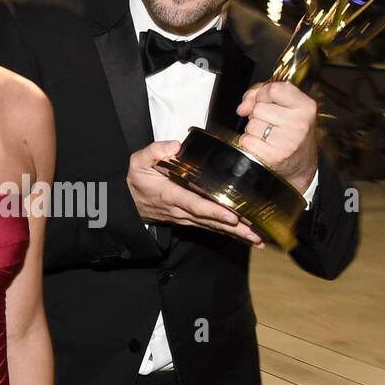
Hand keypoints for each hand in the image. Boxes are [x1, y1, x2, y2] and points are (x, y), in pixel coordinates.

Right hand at [127, 141, 262, 245]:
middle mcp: (180, 210)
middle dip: (234, 228)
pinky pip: (211, 227)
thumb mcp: (138, 161)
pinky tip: (244, 236)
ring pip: (213, 227)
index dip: (214, 211)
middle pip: (210, 221)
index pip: (195, 205)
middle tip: (255, 233)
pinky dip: (228, 233)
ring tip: (256, 238)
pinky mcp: (190, 219)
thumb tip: (175, 146)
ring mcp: (186, 217)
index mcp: (170, 195)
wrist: (128, 202)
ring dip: (235, 234)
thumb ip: (155, 151)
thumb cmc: (137, 180)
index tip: (232, 216)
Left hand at [234, 81, 319, 194]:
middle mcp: (299, 124)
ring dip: (254, 129)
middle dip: (259, 114)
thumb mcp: (286, 105)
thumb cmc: (292, 131)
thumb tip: (243, 107)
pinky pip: (246, 140)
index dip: (263, 94)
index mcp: (305, 106)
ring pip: (251, 124)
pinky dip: (250, 142)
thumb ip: (260, 94)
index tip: (267, 101)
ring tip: (269, 135)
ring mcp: (286, 142)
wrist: (301, 163)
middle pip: (259, 108)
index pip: (273, 89)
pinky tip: (263, 145)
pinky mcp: (272, 157)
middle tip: (272, 123)